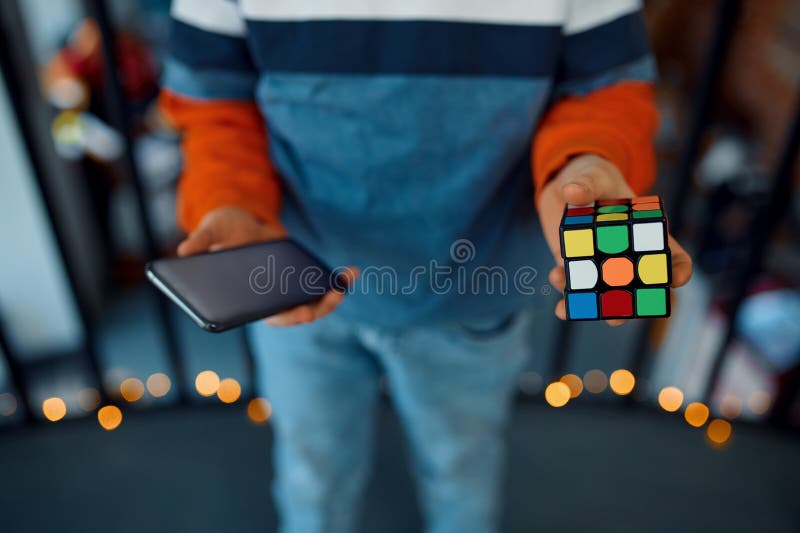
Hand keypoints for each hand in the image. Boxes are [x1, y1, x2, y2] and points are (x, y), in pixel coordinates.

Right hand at [177, 206, 357, 325]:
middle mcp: (272, 298)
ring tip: (346, 280)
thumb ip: (201, 241)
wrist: (240, 219)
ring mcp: (289, 289)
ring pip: (315, 303)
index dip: (287, 317)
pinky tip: (351, 271)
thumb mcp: (212, 231)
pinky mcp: (301, 277)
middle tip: (330, 297)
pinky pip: (322, 285)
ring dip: (333, 296)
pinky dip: (338, 280)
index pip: (270, 315)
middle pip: (298, 313)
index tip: (301, 313)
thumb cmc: (223, 231)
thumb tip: (184, 252)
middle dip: (316, 308)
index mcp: (249, 298)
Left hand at [536, 154, 692, 325]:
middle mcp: (626, 254)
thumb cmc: (593, 176)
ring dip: (590, 305)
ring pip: (604, 293)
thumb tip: (572, 192)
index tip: (675, 280)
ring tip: (573, 308)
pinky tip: (557, 291)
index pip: (672, 256)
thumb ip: (588, 184)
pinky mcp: (576, 265)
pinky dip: (566, 292)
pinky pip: (575, 284)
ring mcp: (601, 263)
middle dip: (628, 305)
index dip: (678, 270)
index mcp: (645, 233)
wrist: (565, 185)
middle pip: (637, 287)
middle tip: (616, 316)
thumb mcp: (594, 176)